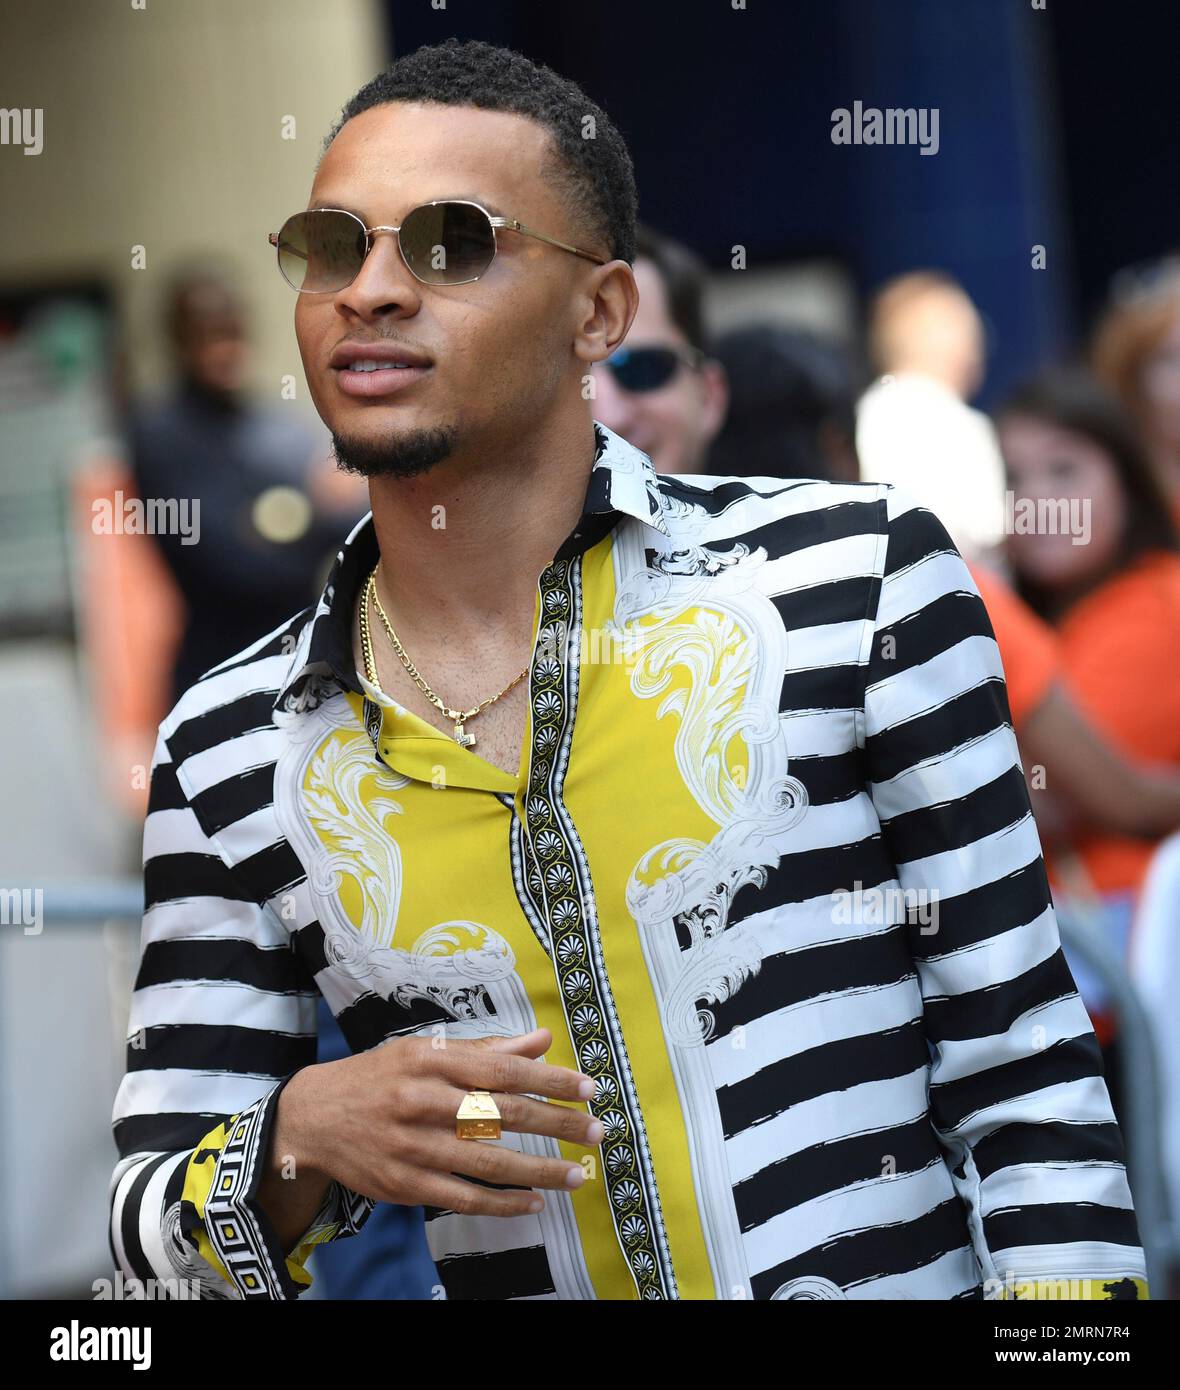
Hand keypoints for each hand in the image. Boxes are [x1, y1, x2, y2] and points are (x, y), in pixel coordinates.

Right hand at [276, 1027, 601, 1220]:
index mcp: (432, 1060)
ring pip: (488, 1161)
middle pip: (503, 1114)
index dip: (549, 1079)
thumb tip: (541, 1040)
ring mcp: (413, 1146)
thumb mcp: (426, 1051)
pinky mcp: (405, 1185)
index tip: (588, 1088)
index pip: (502, 1068)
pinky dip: (502, 1203)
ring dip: (540, 1171)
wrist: (313, 1118)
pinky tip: (534, 1202)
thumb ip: (486, 1049)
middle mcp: (423, 1101)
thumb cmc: (380, 1077)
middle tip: (597, 1132)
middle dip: (557, 1124)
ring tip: (578, 1175)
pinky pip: (463, 1197)